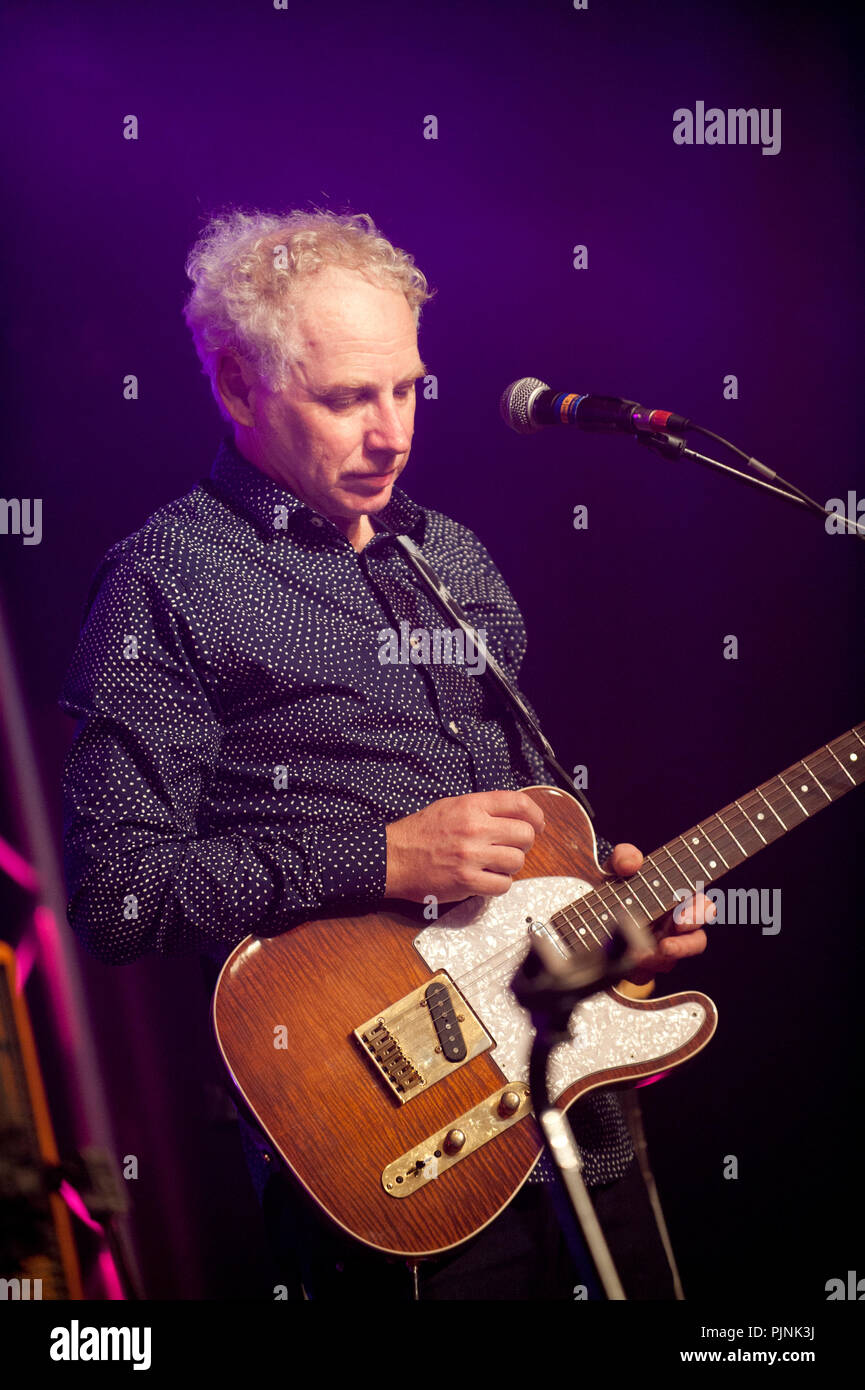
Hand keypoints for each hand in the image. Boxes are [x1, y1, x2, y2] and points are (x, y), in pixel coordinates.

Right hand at [385, 790, 544, 902]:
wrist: (392, 857)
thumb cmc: (420, 833)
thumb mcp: (451, 806)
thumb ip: (482, 808)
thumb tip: (514, 814)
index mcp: (471, 806)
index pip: (519, 804)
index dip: (535, 816)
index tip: (537, 824)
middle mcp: (474, 828)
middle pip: (525, 835)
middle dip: (523, 843)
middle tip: (511, 847)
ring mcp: (472, 856)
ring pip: (517, 861)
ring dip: (509, 865)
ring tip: (493, 864)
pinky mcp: (467, 882)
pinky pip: (503, 885)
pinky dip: (498, 884)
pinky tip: (486, 878)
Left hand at [605, 842, 712, 985]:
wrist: (587, 909)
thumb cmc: (614, 886)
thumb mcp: (616, 866)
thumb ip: (624, 857)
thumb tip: (632, 862)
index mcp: (676, 901)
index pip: (701, 907)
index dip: (700, 913)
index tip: (682, 919)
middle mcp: (671, 928)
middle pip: (695, 941)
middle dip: (685, 946)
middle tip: (665, 945)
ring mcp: (656, 949)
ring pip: (669, 962)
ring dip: (656, 961)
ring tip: (640, 956)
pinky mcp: (638, 966)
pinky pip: (643, 975)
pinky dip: (635, 971)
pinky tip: (624, 962)